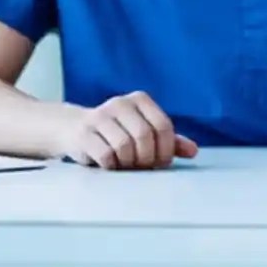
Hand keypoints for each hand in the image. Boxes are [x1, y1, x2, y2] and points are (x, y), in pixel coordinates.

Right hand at [57, 91, 197, 169]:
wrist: (73, 129)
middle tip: (142, 166)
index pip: (163, 126)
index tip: (160, 161)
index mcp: (139, 99)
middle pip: (145, 137)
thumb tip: (192, 150)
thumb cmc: (115, 133)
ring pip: (125, 147)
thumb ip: (169, 141)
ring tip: (125, 164)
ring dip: (128, 163)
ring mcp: (100, 116)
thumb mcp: (143, 133)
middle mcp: (120, 103)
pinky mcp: (84, 132)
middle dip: (147, 159)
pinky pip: (106, 155)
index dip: (166, 150)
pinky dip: (112, 165)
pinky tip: (109, 163)